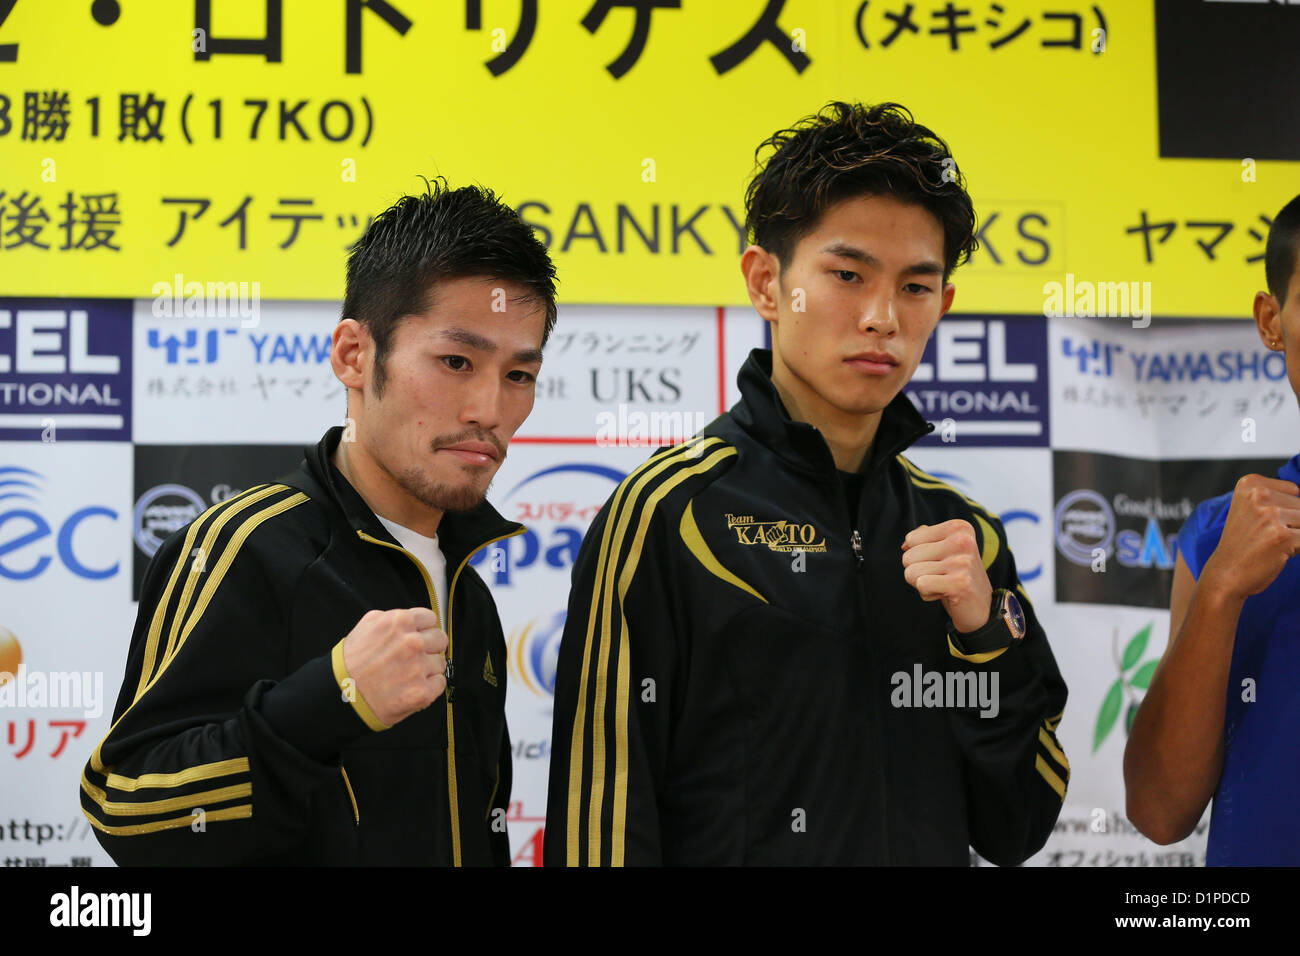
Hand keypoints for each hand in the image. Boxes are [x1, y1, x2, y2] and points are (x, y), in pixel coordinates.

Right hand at [342, 608, 448, 726]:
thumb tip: (413, 620)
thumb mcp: (368, 625)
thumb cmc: (352, 661)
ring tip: (408, 675)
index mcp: (400, 622)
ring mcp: (418, 668)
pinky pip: (440, 682)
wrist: (340, 694)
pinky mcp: (422, 691)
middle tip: (414, 658)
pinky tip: (412, 686)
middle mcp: (412, 643)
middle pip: (440, 639)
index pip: (431, 619)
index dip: (424, 630)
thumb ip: (393, 618)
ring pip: (441, 662)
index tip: (418, 638)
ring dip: (428, 668)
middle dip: (429, 648)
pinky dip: (430, 686)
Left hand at [901, 519, 993, 633]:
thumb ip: (924, 538)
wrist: (983, 607)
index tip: (941, 562)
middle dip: (919, 571)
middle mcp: (962, 540)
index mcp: (959, 527)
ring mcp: (962, 561)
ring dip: (923, 584)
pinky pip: (921, 585)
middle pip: (908, 557)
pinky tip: (945, 593)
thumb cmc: (957, 575)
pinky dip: (927, 594)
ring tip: (944, 584)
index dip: (919, 556)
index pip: (912, 539)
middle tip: (942, 576)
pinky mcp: (960, 582)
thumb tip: (905, 546)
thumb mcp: (943, 549)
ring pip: (911, 572)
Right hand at [1200, 475, 1299, 600]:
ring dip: (1297, 535)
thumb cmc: (1242, 543)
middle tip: (1266, 536)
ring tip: (1273, 544)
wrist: (1226, 574)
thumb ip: (1279, 500)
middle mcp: (1259, 495)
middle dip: (1293, 523)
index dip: (1286, 509)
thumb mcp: (1251, 509)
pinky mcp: (1282, 536)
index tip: (1263, 522)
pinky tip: (1278, 552)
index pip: (1293, 491)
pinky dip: (1298, 548)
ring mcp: (1270, 515)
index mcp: (1250, 483)